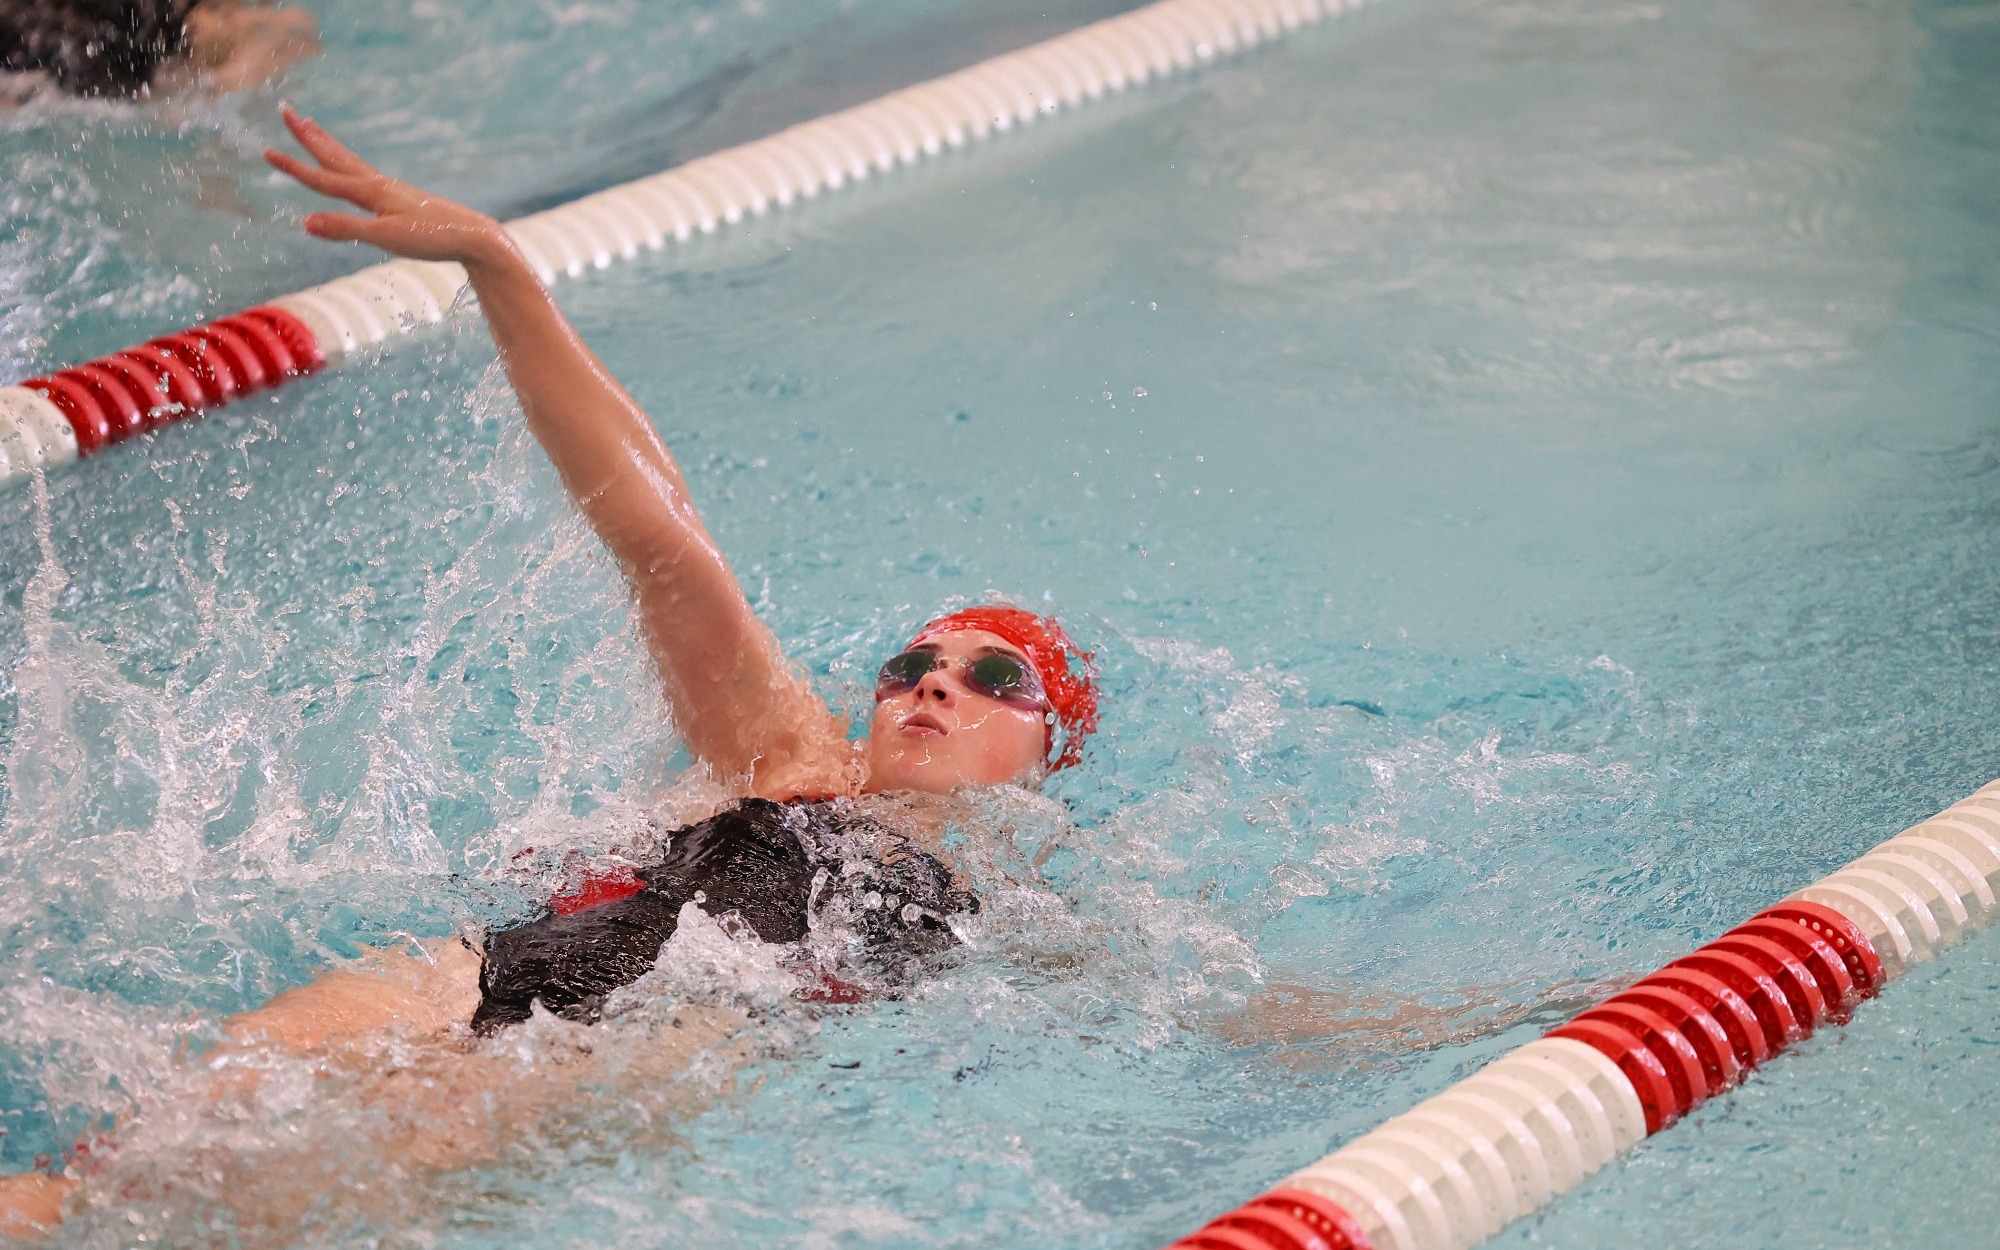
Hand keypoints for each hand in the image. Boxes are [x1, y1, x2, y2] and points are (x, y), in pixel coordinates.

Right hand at [265, 106, 514, 268]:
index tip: (265, 151)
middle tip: (285, 110)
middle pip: (334, 155)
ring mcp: (391, 190)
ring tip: (312, 126)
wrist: (473, 237)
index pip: (322, 178)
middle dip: (307, 136)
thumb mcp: (386, 238)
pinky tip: (354, 173)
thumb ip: (345, 229)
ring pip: (350, 162)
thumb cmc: (432, 239)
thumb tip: (304, 222)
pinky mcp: (402, 200)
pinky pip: (366, 176)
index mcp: (370, 192)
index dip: (293, 167)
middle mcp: (378, 184)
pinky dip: (349, 166)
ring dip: (327, 144)